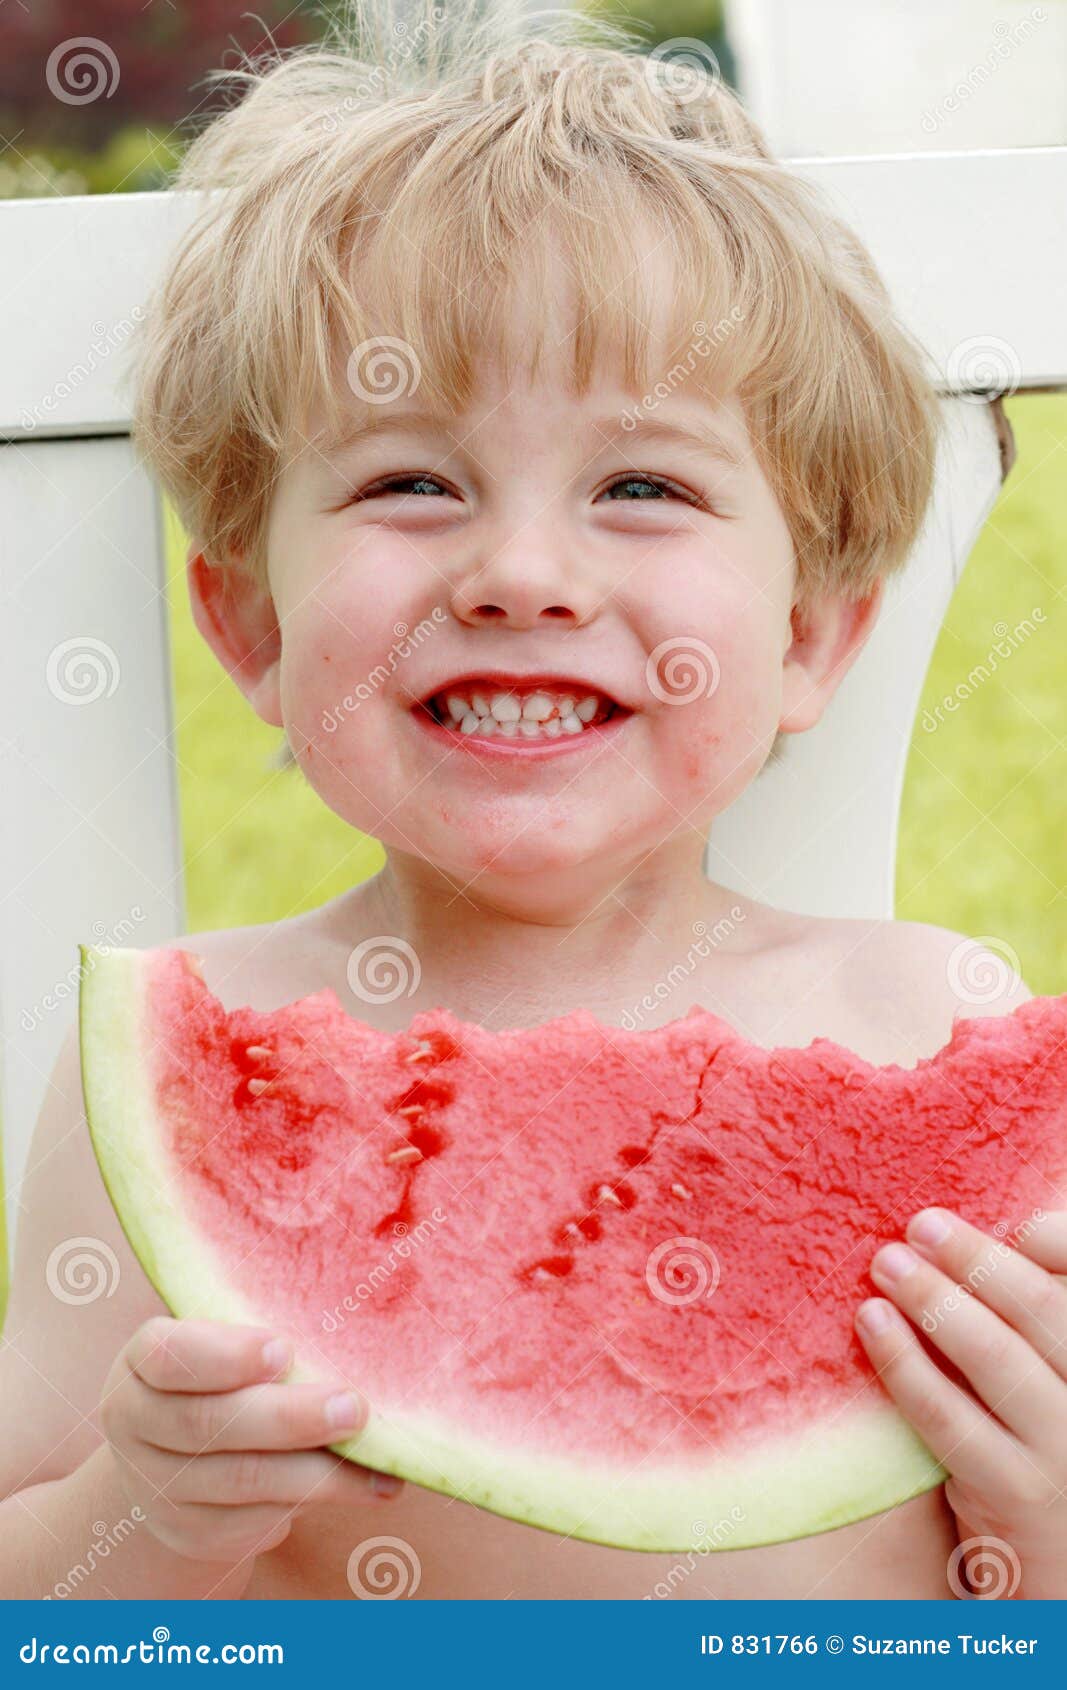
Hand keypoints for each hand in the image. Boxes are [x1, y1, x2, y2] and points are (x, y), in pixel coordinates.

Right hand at [100, 1317, 402, 1564]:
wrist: (168, 1461)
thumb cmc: (215, 1377)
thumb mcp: (216, 1344)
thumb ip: (256, 1340)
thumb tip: (344, 1332)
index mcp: (139, 1364)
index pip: (169, 1356)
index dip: (226, 1356)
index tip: (286, 1348)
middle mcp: (135, 1426)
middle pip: (210, 1424)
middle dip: (289, 1418)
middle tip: (353, 1408)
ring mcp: (158, 1487)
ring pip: (242, 1480)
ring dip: (317, 1473)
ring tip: (378, 1460)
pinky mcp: (191, 1532)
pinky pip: (254, 1521)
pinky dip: (312, 1503)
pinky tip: (363, 1488)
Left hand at [854, 1206, 1066, 1598]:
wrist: (1057, 1579)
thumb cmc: (1041, 1455)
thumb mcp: (1049, 1387)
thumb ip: (1025, 1325)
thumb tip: (972, 1236)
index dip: (1056, 1241)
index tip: (1009, 1221)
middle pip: (1044, 1309)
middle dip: (979, 1259)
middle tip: (920, 1224)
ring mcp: (1066, 1449)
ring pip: (998, 1357)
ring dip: (935, 1300)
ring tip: (887, 1263)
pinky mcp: (1018, 1492)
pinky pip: (949, 1416)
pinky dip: (904, 1362)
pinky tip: (871, 1323)